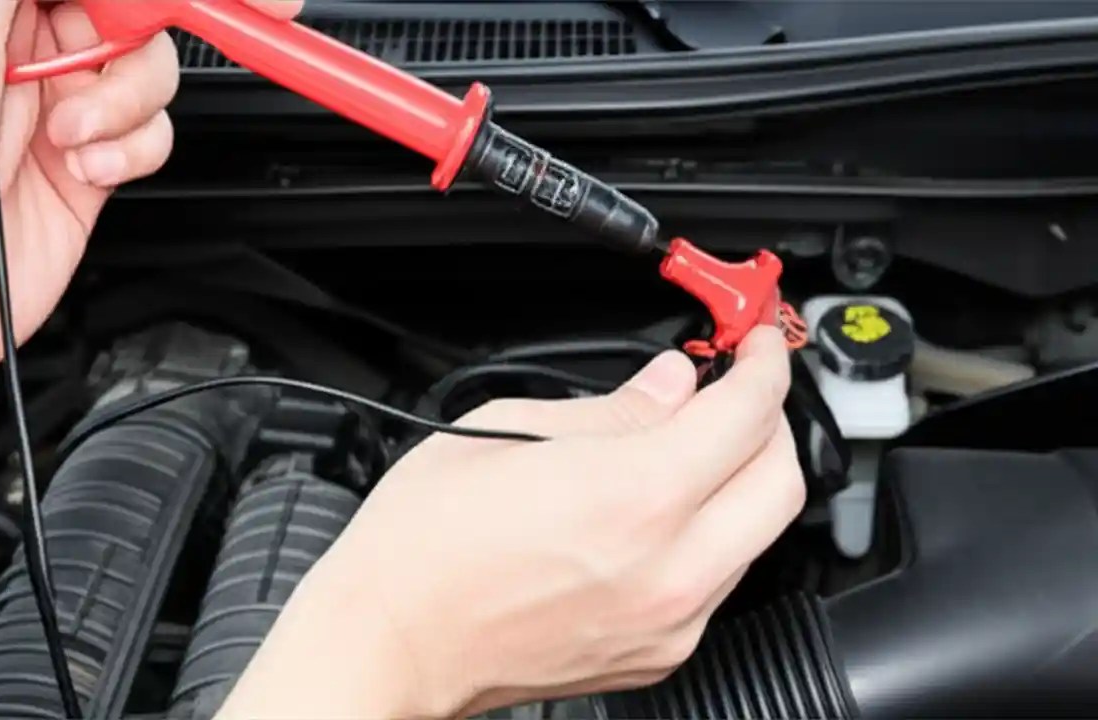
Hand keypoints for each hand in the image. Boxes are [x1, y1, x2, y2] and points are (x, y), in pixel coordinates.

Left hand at [0, 0, 179, 393]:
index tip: (135, 5)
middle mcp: (21, 53)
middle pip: (121, 14)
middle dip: (135, 35)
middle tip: (123, 55)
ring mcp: (62, 110)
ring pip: (149, 72)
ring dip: (127, 104)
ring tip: (72, 136)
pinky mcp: (94, 164)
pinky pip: (153, 135)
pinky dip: (134, 153)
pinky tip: (85, 170)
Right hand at [222, 327, 804, 717]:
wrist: (391, 640)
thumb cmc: (424, 544)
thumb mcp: (508, 431)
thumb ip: (612, 408)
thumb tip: (670, 384)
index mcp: (634, 494)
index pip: (748, 413)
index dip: (764, 362)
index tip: (756, 344)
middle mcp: (669, 566)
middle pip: (782, 478)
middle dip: (770, 421)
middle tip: (734, 391)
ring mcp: (670, 620)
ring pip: (760, 534)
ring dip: (742, 480)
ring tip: (690, 448)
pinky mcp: (659, 654)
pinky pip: (719, 580)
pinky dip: (711, 535)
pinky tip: (661, 513)